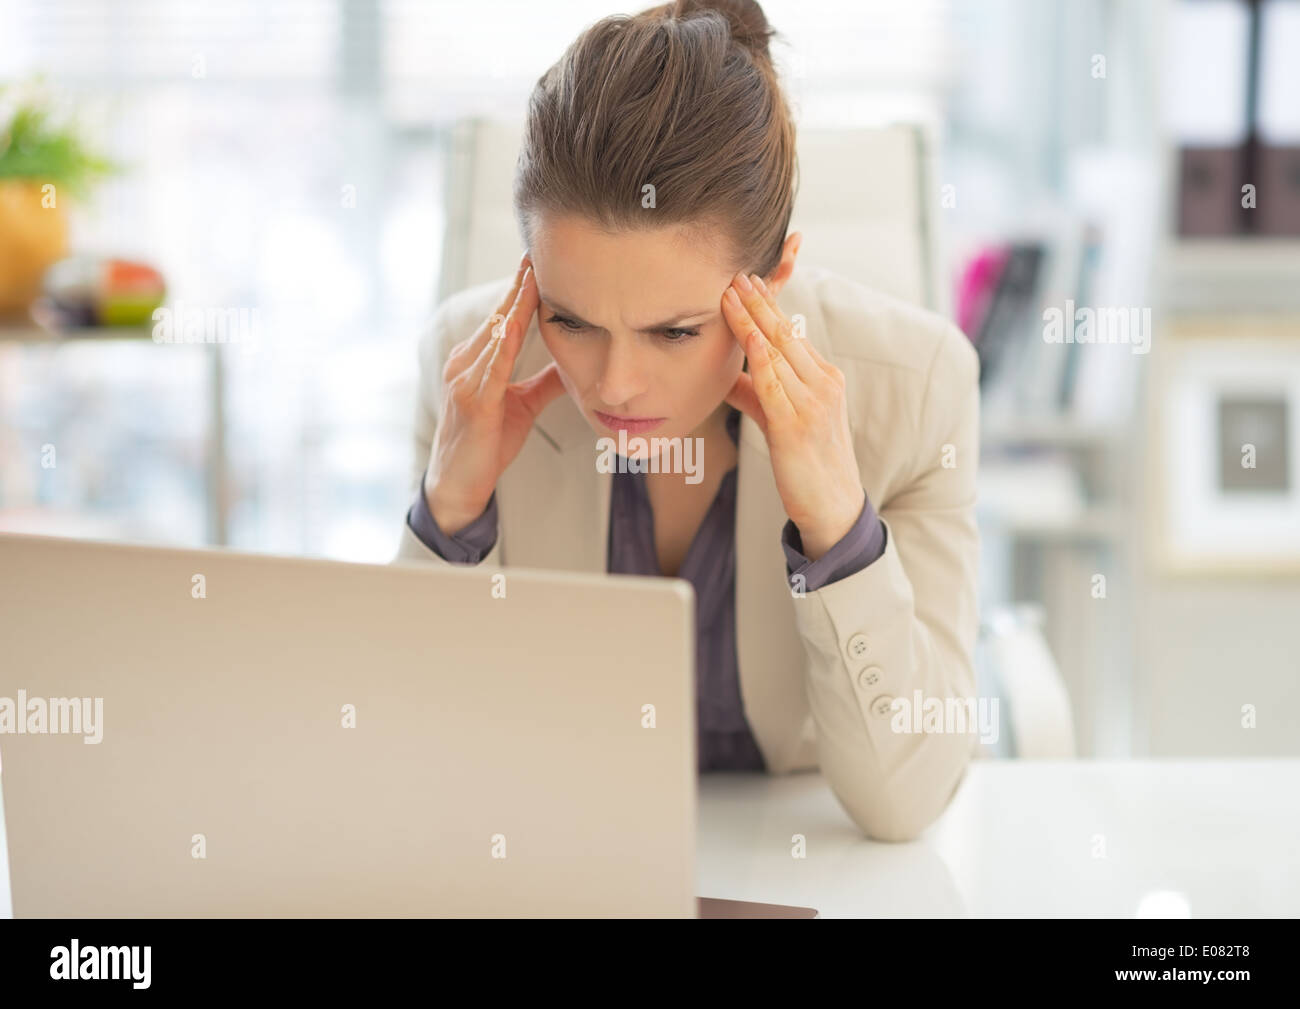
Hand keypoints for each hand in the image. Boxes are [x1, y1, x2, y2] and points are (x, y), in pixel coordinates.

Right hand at [424, 254, 565, 533]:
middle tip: (536, 253)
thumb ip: (544, 382)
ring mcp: (464, 380)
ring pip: (494, 335)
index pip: (504, 318)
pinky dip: (504, 344)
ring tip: (531, 277)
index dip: (521, 290)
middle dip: (518, 286)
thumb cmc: (487, 444)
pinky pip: (491, 368)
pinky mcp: (471, 402)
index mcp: (476, 361)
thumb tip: (574, 361)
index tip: (538, 262)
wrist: (460, 484)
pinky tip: (515, 325)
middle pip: (498, 317)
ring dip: (514, 306)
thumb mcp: (522, 406)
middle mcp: (465, 363)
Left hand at [721, 271, 865, 560]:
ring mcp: (813, 402)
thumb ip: (756, 394)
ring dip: (751, 317)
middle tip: (735, 271)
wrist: (833, 507)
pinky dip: (757, 353)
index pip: (793, 331)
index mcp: (824, 378)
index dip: (769, 303)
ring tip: (730, 291)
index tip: (748, 279)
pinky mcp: (797, 425)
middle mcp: (823, 383)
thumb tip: (726, 375)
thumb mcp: (780, 420)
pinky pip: (773, 381)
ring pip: (778, 349)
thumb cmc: (807, 464)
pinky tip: (743, 333)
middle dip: (759, 300)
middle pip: (785, 332)